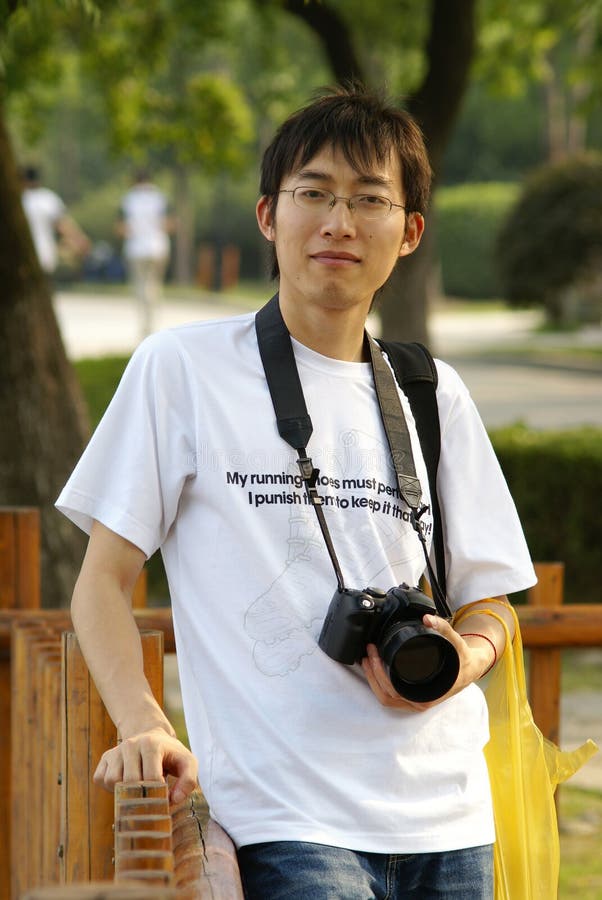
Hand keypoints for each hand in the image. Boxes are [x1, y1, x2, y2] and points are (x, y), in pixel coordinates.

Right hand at [94, 727, 198, 803]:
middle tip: (149, 795)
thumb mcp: (187, 762)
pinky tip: (125, 783)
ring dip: (124, 790)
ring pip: (113, 781)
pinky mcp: (105, 757)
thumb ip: (189, 780)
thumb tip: (174, 800)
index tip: (163, 796)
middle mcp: (130, 744)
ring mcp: (116, 750)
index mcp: (151, 744)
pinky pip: (101, 779)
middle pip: (130, 781)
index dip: (158, 793)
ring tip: (138, 786)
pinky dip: (111, 787)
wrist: (152, 736)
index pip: (151, 778)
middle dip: (141, 794)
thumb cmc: (170, 754)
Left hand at [361, 614, 490, 710]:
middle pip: (385, 694)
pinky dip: (379, 683)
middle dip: (372, 673)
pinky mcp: (412, 695)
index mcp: (427, 695)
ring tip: (367, 658)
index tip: (374, 653)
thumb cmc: (462, 660)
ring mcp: (415, 701)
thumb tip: (427, 618)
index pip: (394, 690)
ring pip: (386, 697)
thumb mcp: (456, 643)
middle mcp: (419, 701)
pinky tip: (374, 667)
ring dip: (373, 679)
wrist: (471, 668)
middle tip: (368, 652)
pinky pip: (391, 695)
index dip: (379, 673)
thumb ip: (443, 628)